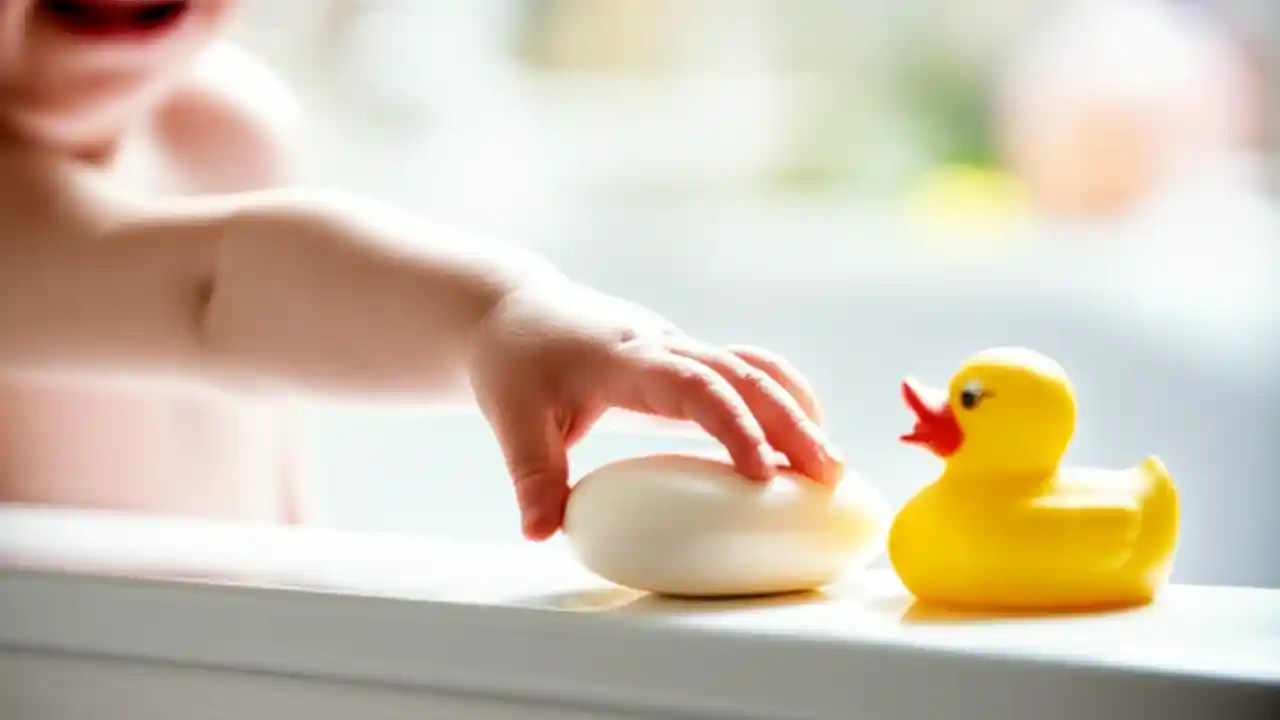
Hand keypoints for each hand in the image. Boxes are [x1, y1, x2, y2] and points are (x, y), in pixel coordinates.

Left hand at [468, 280, 842, 539]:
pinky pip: (747, 371)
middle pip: (743, 375)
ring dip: (797, 410)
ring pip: (755, 369)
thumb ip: (532, 475)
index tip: (763, 474)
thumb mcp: (512, 419)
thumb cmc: (515, 361)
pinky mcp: (686, 359)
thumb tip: (540, 533)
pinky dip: (783, 398)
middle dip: (790, 423)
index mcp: (626, 358)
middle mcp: (663, 346)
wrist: (516, 310)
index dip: (735, 426)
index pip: (696, 386)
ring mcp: (679, 348)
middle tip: (828, 476)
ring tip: (831, 465)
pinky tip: (804, 437)